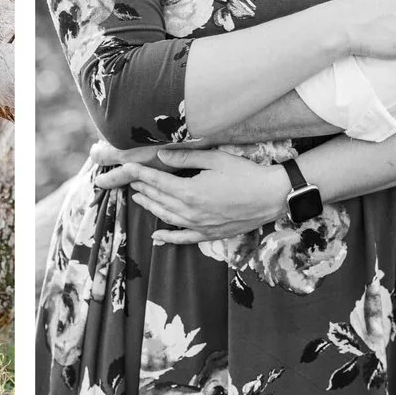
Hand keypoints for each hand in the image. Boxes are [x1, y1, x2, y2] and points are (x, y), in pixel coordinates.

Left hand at [91, 146, 282, 242]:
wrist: (270, 197)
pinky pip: (184, 239)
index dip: (140, 173)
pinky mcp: (210, 235)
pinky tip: (157, 237)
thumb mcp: (214, 159)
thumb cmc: (244, 173)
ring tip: (138, 197)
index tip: (125, 167)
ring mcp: (200, 227)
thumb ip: (186, 158)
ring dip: (151, 207)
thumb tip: (161, 155)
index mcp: (190, 192)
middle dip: (142, 187)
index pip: (157, 181)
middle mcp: (191, 213)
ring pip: (167, 218)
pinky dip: (168, 238)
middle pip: (159, 199)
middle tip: (128, 179)